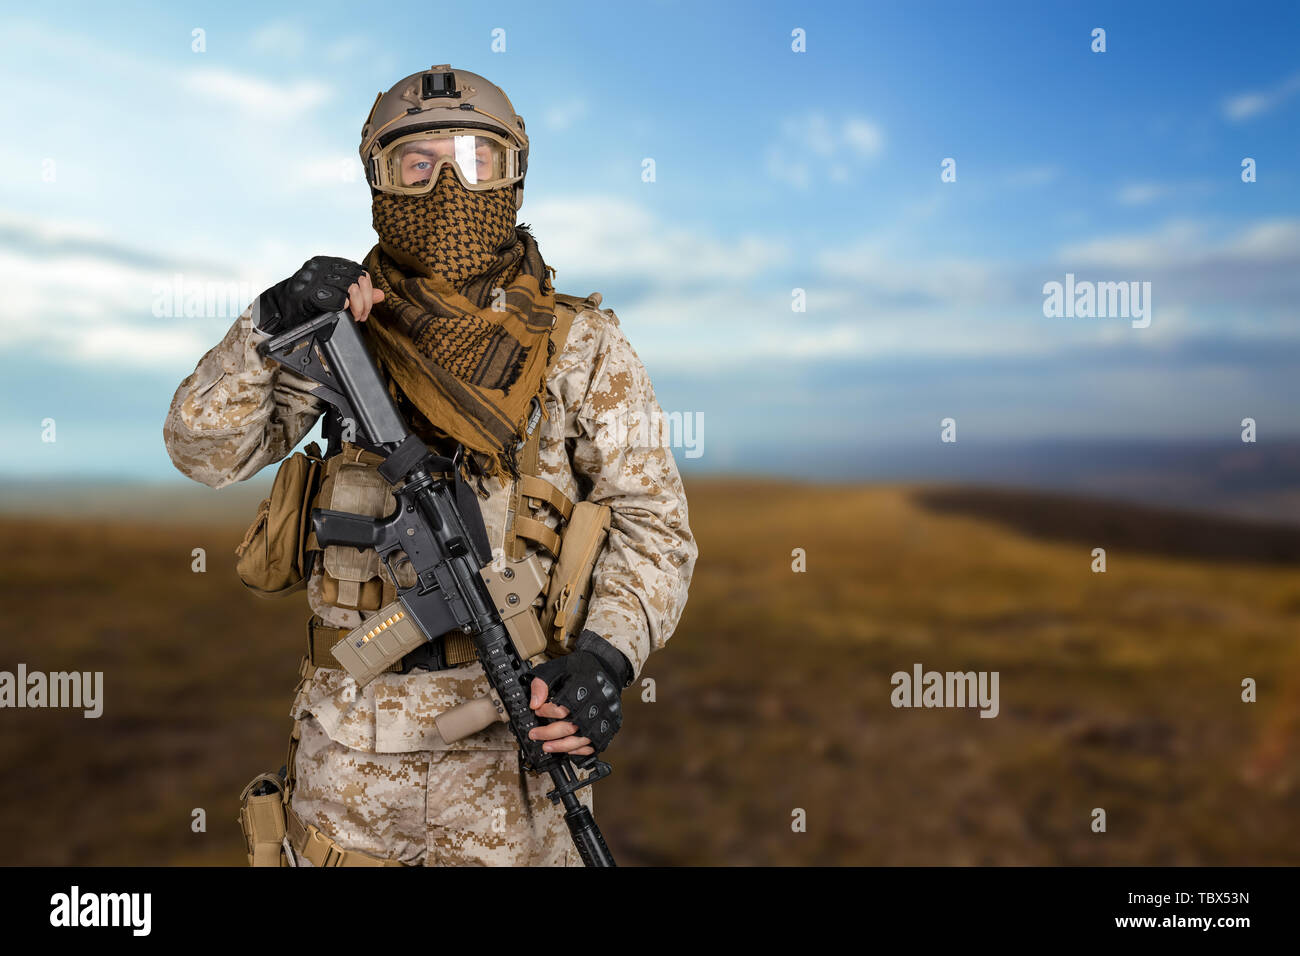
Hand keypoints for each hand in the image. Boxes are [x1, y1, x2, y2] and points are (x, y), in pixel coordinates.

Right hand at [253, 256, 384, 334]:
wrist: (278, 309)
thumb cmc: (306, 303)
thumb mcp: (335, 295)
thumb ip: (358, 293)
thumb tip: (380, 295)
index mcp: (329, 263)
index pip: (360, 272)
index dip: (368, 291)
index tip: (365, 308)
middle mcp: (321, 265)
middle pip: (358, 280)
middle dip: (365, 302)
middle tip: (361, 316)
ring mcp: (313, 277)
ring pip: (350, 288)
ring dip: (357, 307)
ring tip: (355, 318)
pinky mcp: (306, 291)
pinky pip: (334, 298)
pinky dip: (342, 307)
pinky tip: (342, 313)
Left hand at [527, 632, 629, 756]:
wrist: (608, 667)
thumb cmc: (581, 668)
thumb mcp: (558, 668)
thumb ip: (542, 683)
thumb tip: (534, 704)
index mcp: (584, 687)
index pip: (562, 707)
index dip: (546, 712)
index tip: (537, 710)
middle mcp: (597, 704)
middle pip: (570, 727)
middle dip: (548, 733)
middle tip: (535, 734)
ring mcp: (605, 717)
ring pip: (582, 739)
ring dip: (562, 746)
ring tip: (547, 746)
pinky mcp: (610, 726)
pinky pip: (595, 744)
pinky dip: (580, 750)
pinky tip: (567, 749)